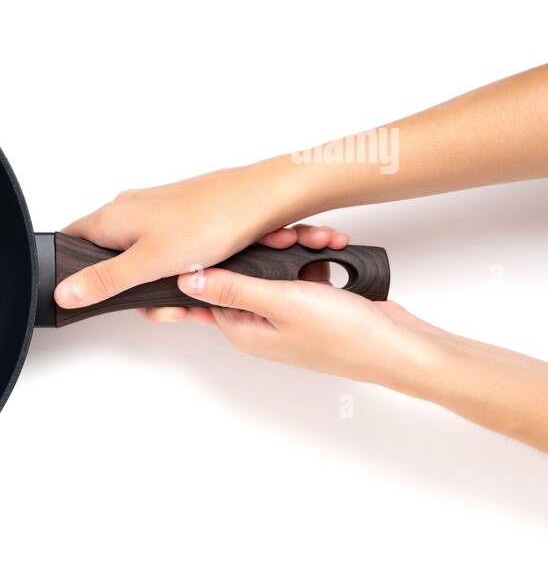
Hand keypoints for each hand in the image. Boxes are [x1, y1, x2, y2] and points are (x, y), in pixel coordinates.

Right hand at [54, 159, 318, 309]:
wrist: (260, 199)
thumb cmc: (209, 221)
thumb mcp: (148, 263)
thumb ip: (104, 280)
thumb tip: (62, 293)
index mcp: (110, 217)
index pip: (68, 244)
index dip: (71, 274)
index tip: (87, 297)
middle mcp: (127, 211)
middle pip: (105, 258)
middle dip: (125, 290)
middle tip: (154, 305)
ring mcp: (152, 213)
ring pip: (136, 258)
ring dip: (154, 284)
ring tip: (184, 294)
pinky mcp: (176, 218)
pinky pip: (160, 252)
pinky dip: (173, 270)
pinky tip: (195, 276)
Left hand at [170, 258, 436, 387]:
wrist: (398, 345)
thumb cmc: (342, 335)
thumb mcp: (280, 303)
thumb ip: (231, 289)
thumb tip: (185, 281)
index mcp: (243, 329)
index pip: (212, 288)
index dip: (226, 257)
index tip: (245, 238)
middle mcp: (262, 322)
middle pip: (248, 270)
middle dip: (271, 245)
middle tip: (292, 237)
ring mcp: (288, 312)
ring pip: (279, 264)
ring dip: (300, 246)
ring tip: (323, 242)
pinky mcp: (313, 302)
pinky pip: (305, 269)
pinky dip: (320, 255)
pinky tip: (336, 248)